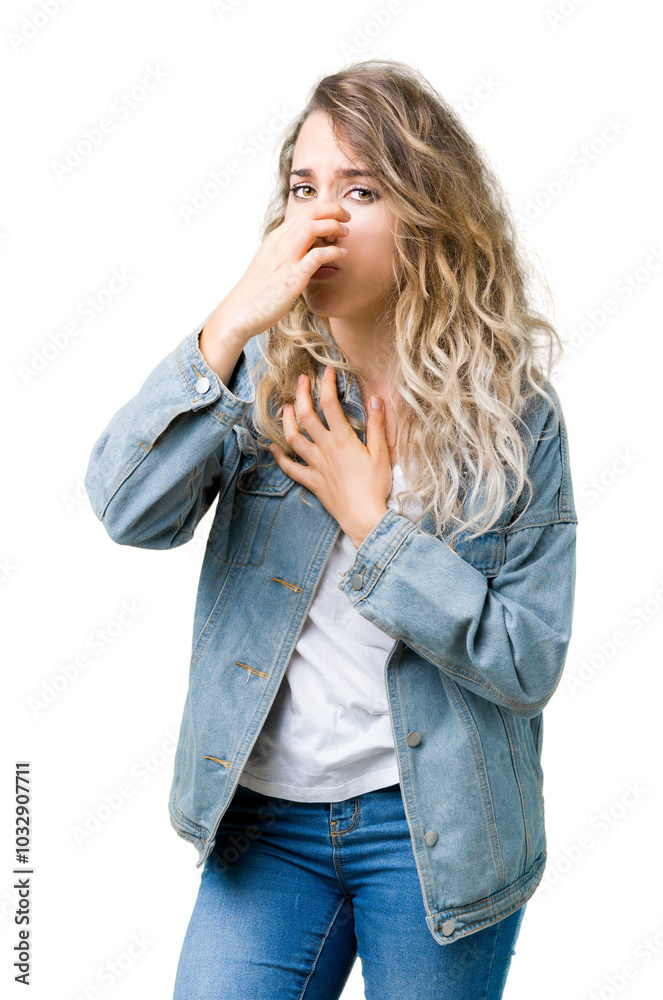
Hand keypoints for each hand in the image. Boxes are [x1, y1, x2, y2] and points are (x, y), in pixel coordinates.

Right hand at [217, 201, 351, 341]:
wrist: (239, 313)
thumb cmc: (257, 292)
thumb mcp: (271, 265)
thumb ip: (286, 254)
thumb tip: (305, 250)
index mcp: (275, 240)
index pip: (302, 213)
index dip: (323, 210)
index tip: (337, 216)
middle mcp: (280, 245)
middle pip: (309, 213)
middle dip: (332, 210)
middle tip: (347, 217)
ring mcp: (285, 261)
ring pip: (311, 227)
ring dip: (333, 225)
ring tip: (346, 232)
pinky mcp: (292, 279)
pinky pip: (315, 257)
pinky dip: (332, 251)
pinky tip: (342, 254)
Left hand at [269, 367, 391, 547]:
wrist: (364, 516)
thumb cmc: (375, 486)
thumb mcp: (381, 453)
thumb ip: (377, 425)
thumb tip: (376, 399)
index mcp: (343, 440)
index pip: (331, 405)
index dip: (327, 385)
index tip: (327, 371)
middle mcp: (325, 449)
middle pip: (307, 416)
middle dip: (302, 395)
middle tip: (301, 380)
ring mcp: (315, 465)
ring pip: (294, 438)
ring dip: (287, 421)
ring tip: (286, 407)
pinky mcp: (311, 481)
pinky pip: (290, 468)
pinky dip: (279, 457)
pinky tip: (272, 448)